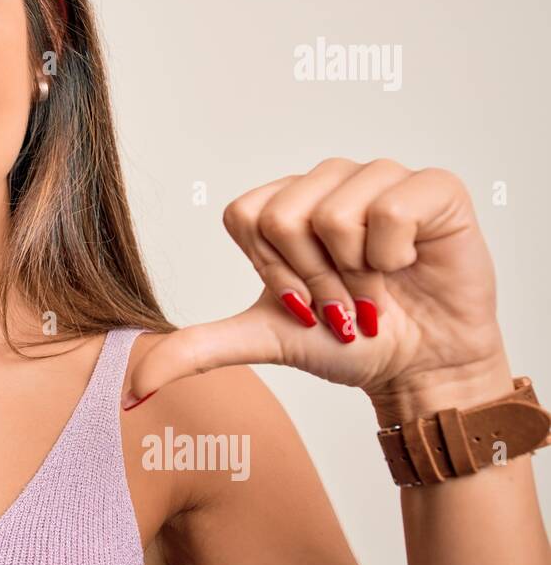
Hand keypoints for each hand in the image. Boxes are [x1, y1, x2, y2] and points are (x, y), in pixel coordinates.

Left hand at [125, 158, 513, 426]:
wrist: (420, 368)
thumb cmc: (347, 344)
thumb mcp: (262, 341)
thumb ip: (193, 352)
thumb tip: (130, 388)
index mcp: (281, 203)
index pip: (246, 217)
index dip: (273, 270)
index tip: (301, 303)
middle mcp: (326, 180)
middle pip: (285, 216)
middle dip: (313, 280)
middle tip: (344, 303)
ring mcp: (379, 177)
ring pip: (336, 213)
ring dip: (356, 275)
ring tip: (377, 289)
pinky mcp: (433, 186)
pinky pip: (392, 208)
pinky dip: (395, 256)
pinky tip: (408, 267)